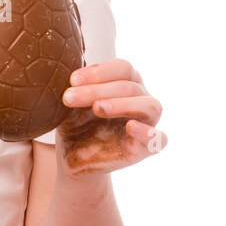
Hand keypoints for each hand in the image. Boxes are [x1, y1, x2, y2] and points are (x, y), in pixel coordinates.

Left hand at [56, 58, 165, 174]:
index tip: (72, 80)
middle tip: (69, 97)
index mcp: (125, 82)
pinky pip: (159, 139)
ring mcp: (146, 123)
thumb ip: (75, 87)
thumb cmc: (75, 123)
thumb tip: (67, 70)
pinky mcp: (145, 148)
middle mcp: (140, 99)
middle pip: (130, 86)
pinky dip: (148, 132)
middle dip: (98, 89)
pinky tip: (129, 127)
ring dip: (123, 104)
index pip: (123, 68)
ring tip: (97, 108)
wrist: (72, 157)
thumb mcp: (72, 103)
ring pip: (150, 106)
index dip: (99, 71)